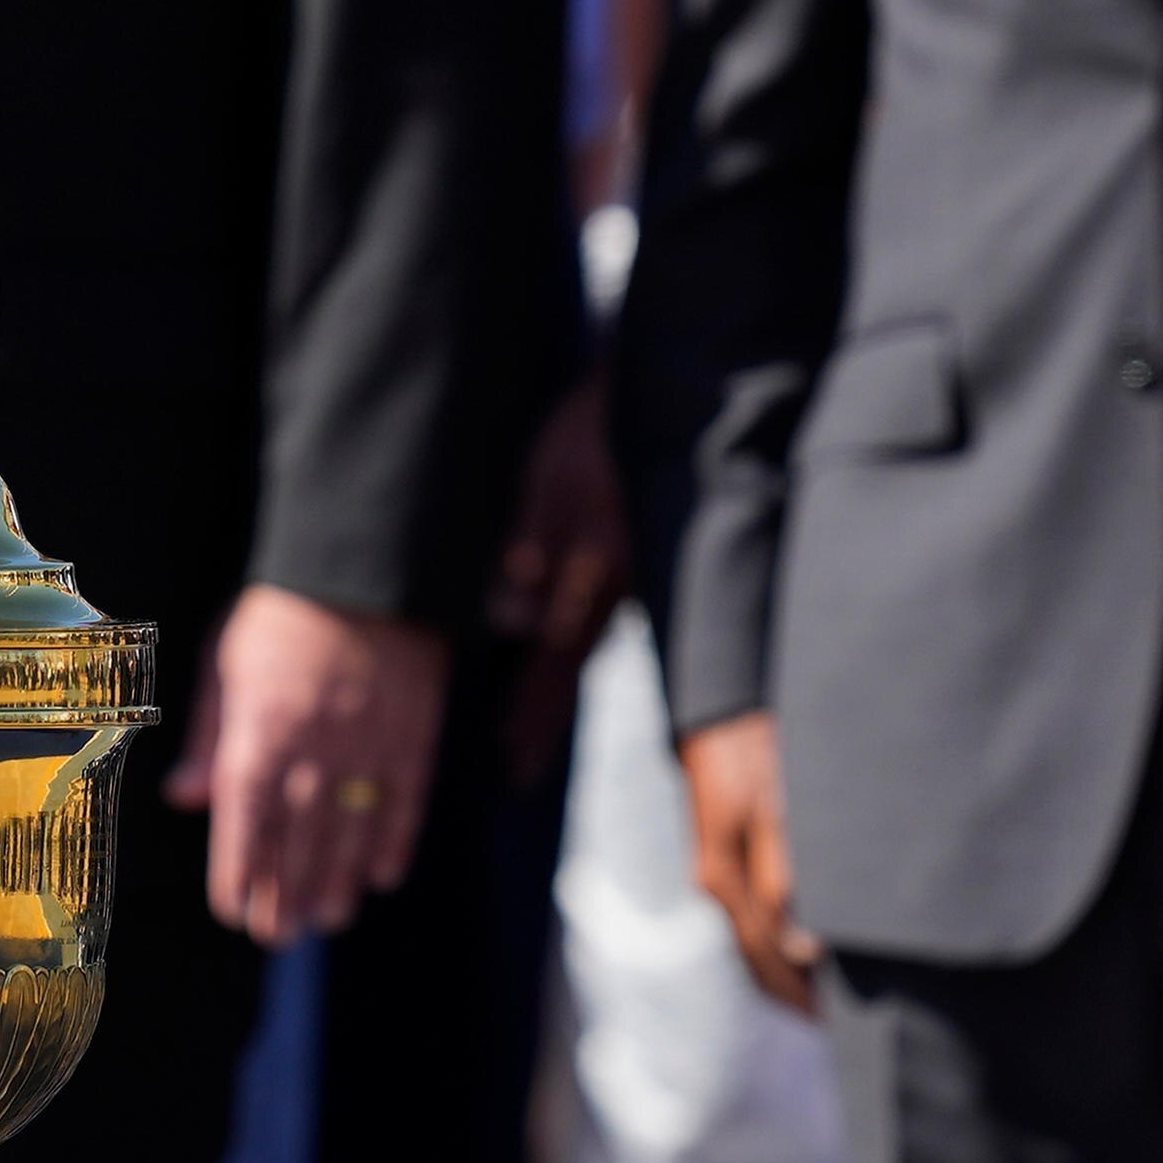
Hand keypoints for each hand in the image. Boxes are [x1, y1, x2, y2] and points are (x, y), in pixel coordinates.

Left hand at [160, 584, 442, 945]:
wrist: (364, 566)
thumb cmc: (282, 614)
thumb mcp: (227, 664)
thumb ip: (211, 738)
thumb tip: (185, 800)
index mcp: (260, 729)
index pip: (245, 821)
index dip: (239, 871)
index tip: (233, 910)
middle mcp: (314, 746)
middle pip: (299, 839)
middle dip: (287, 892)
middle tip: (278, 935)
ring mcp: (368, 743)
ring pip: (352, 831)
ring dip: (338, 880)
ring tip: (327, 919)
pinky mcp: (413, 733)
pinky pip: (405, 801)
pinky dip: (395, 842)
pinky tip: (383, 875)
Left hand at [488, 375, 631, 782]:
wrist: (653, 394)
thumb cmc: (588, 435)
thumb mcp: (547, 481)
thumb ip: (528, 550)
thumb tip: (512, 621)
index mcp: (593, 573)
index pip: (554, 661)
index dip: (530, 712)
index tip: (510, 760)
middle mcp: (616, 588)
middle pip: (573, 668)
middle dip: (543, 719)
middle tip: (516, 768)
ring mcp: (628, 579)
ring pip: (587, 647)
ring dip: (557, 689)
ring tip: (529, 732)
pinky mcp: (629, 561)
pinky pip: (598, 621)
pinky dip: (574, 651)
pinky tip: (560, 660)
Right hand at [679, 709, 821, 1017]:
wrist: (723, 703)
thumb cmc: (757, 748)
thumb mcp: (781, 809)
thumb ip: (790, 879)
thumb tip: (806, 947)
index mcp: (722, 879)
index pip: (764, 958)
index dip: (796, 994)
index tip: (824, 1024)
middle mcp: (714, 878)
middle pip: (755, 951)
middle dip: (790, 986)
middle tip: (830, 1017)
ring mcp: (715, 862)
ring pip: (752, 930)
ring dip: (784, 959)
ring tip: (822, 985)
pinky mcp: (723, 844)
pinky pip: (750, 904)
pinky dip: (775, 929)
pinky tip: (802, 933)